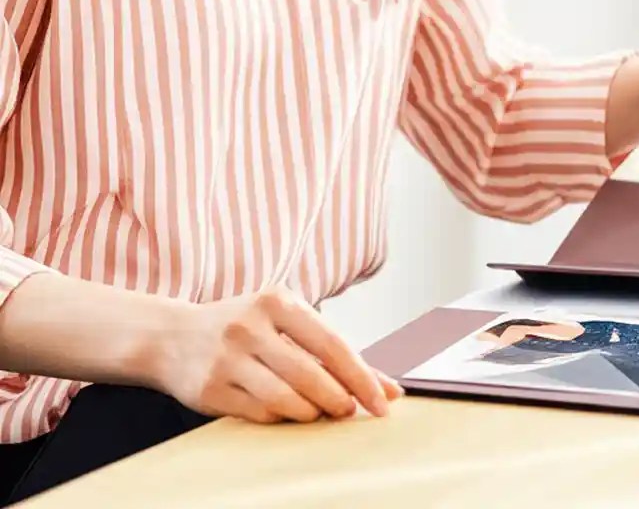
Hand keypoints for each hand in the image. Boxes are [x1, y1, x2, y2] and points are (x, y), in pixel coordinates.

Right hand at [157, 287, 403, 422]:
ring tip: (319, 411)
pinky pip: (260, 413)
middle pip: (311, 375)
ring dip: (311, 412)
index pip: (333, 345)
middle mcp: (249, 326)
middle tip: (350, 411)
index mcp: (276, 301)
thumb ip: (336, 352)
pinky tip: (286, 411)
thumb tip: (390, 388)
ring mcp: (226, 359)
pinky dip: (282, 417)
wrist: (170, 336)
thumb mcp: (287, 323)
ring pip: (285, 399)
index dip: (363, 378)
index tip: (383, 402)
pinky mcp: (209, 389)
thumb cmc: (246, 329)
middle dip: (340, 400)